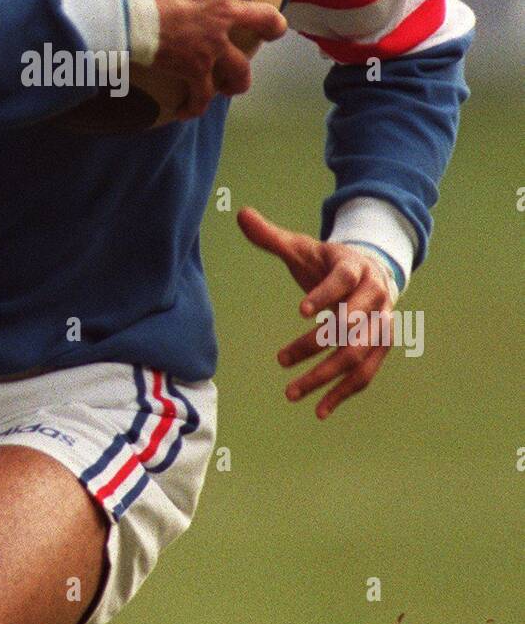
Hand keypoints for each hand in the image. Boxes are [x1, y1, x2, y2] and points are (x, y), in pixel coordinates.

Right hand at [126, 0, 286, 119]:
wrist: (130, 17)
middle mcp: (223, 16)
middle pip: (265, 22)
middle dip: (273, 27)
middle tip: (274, 29)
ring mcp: (213, 46)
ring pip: (240, 68)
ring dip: (240, 78)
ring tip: (237, 84)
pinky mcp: (196, 70)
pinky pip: (202, 94)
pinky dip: (197, 104)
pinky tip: (192, 111)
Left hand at [236, 206, 396, 419]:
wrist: (371, 272)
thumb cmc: (328, 261)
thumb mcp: (302, 247)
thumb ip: (272, 236)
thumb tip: (241, 213)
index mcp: (355, 267)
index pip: (342, 281)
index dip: (324, 295)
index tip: (300, 312)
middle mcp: (374, 296)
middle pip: (350, 325)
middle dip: (316, 345)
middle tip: (280, 360)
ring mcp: (382, 323)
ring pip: (358, 355)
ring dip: (327, 376)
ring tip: (292, 393)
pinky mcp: (382, 346)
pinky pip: (366, 374)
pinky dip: (344, 393)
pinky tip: (320, 411)